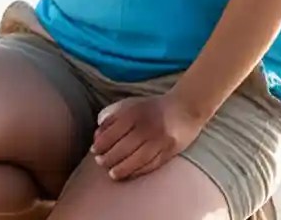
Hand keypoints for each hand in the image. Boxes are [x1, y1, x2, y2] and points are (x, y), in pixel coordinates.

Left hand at [90, 93, 208, 181]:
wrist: (186, 108)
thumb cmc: (153, 108)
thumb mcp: (132, 106)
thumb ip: (114, 117)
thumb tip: (97, 134)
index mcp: (135, 113)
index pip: (114, 132)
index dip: (102, 144)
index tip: (93, 150)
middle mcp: (148, 126)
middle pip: (124, 147)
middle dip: (109, 158)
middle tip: (100, 163)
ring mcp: (161, 140)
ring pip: (138, 159)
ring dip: (122, 169)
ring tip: (112, 174)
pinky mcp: (171, 150)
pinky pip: (152, 164)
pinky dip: (139, 171)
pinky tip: (129, 174)